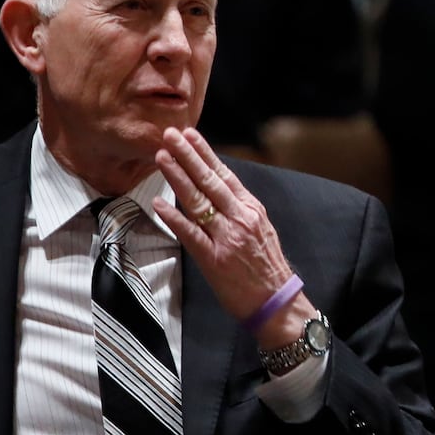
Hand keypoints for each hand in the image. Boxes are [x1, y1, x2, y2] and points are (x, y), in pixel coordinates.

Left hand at [152, 127, 314, 349]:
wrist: (275, 300)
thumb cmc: (264, 265)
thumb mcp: (259, 228)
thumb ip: (238, 208)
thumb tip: (215, 187)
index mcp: (251, 208)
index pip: (224, 174)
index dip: (205, 153)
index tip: (189, 134)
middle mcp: (239, 218)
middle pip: (209, 180)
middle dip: (188, 155)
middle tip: (170, 134)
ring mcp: (226, 237)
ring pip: (198, 201)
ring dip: (178, 177)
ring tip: (161, 157)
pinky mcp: (214, 258)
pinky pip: (190, 234)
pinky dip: (174, 217)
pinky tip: (159, 203)